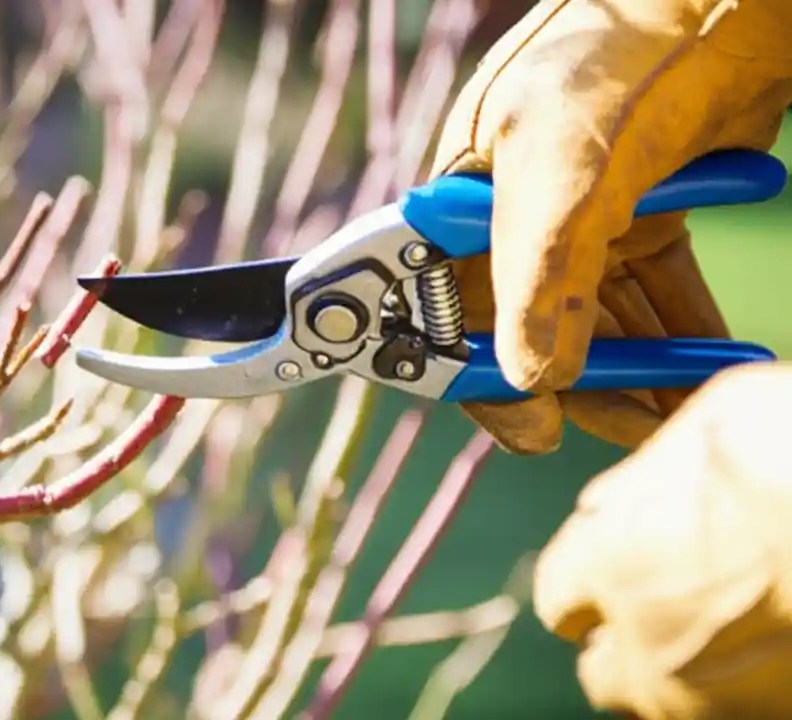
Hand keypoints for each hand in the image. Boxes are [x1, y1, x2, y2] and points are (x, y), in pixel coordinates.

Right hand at [429, 0, 791, 452]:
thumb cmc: (623, 48)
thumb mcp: (569, 160)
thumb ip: (540, 268)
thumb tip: (530, 374)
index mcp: (464, 201)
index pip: (453, 309)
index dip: (482, 373)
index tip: (537, 428)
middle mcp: (513, 217)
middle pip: (528, 328)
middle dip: (580, 385)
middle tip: (634, 429)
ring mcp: (582, 217)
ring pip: (596, 320)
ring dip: (640, 370)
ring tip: (680, 411)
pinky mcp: (644, 213)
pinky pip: (655, 291)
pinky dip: (683, 331)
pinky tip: (712, 364)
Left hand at [532, 362, 791, 718]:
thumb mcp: (714, 423)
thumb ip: (647, 475)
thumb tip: (613, 501)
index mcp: (612, 564)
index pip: (559, 596)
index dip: (581, 582)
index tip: (602, 570)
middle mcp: (652, 648)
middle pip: (606, 672)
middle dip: (625, 642)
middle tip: (667, 605)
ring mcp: (719, 701)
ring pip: (670, 703)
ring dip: (689, 671)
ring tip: (735, 621)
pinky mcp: (777, 716)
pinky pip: (742, 708)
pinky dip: (748, 685)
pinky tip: (779, 640)